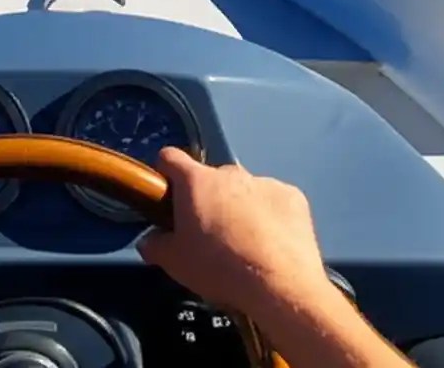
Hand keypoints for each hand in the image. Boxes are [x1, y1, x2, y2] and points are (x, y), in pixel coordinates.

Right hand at [136, 148, 333, 314]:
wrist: (279, 285)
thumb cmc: (219, 268)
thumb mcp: (174, 263)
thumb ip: (155, 245)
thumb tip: (150, 241)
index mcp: (196, 182)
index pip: (171, 158)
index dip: (166, 174)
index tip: (168, 195)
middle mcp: (230, 173)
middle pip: (211, 180)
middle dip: (207, 200)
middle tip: (209, 235)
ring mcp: (265, 182)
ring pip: (244, 191)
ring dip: (240, 209)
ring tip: (244, 246)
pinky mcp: (293, 197)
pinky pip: (273, 201)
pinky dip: (270, 217)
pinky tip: (272, 244)